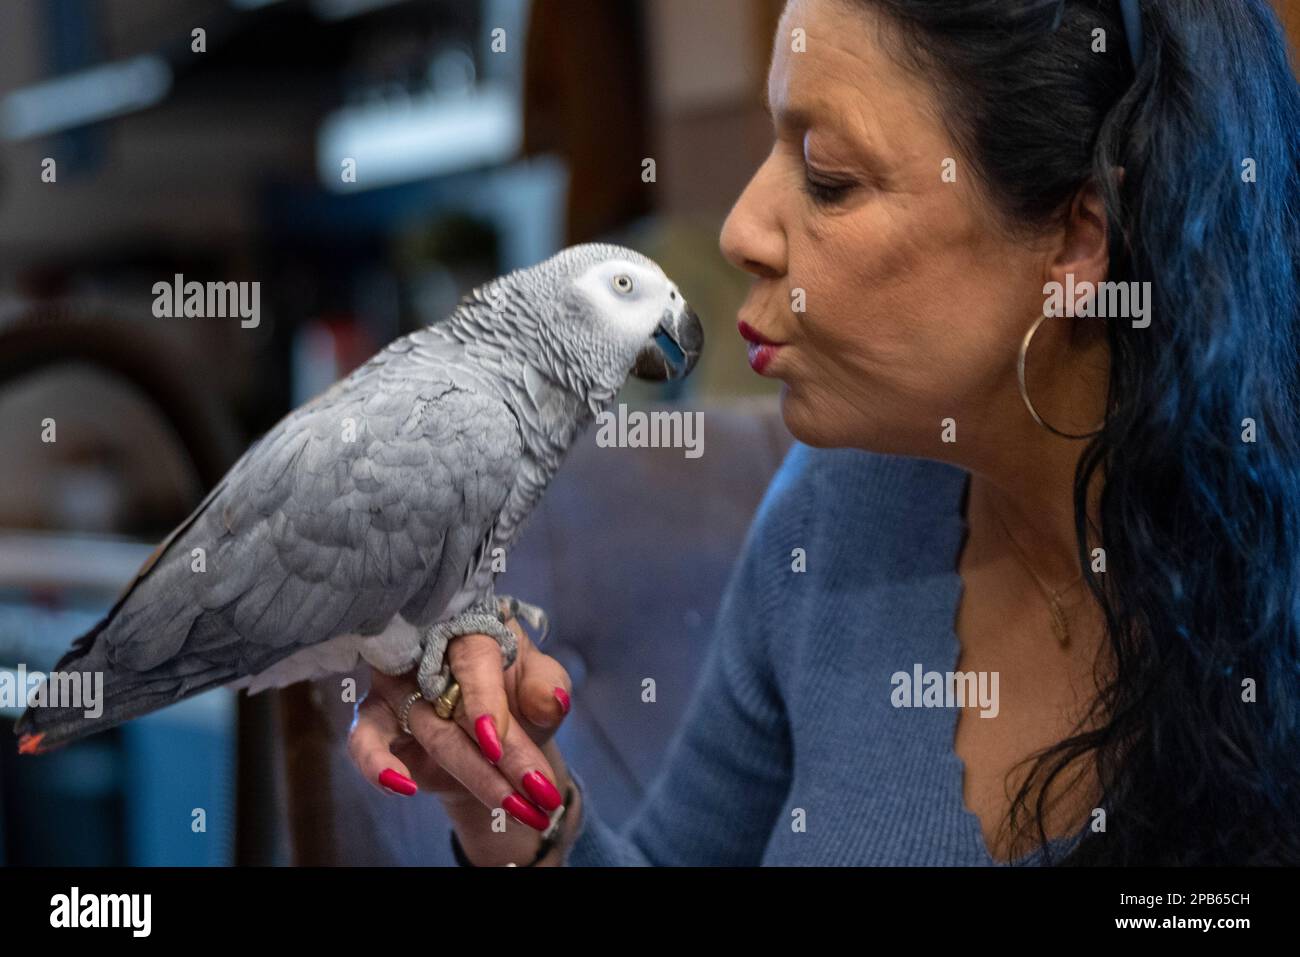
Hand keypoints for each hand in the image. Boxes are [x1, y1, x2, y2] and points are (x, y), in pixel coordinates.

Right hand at [347, 616, 574, 834]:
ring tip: (514, 808)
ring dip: (476, 776)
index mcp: (474, 630)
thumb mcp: (542, 684)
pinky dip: (377, 765)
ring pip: (429, 731)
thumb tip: (553, 700)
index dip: (486, 699)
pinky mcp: (376, 718)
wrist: (494, 739)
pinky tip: (403, 787)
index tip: (497, 743)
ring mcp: (399, 684)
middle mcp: (429, 649)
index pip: (475, 657)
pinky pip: (364, 740)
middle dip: (503, 756)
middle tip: (539, 794)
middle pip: (458, 702)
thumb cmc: (518, 696)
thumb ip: (547, 685)